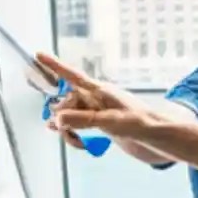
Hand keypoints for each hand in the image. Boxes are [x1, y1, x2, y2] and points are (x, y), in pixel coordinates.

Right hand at [36, 52, 155, 139]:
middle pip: (65, 102)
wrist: (159, 137)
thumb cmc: (140, 123)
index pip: (73, 76)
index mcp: (100, 91)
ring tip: (78, 141)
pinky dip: (74, 136)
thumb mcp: (111, 121)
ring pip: (69, 117)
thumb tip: (56, 119)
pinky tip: (79, 143)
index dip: (55, 66)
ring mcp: (97, 112)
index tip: (38, 54)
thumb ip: (83, 120)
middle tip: (66, 130)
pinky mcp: (100, 124)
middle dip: (61, 116)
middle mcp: (96, 99)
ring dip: (67, 129)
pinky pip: (78, 127)